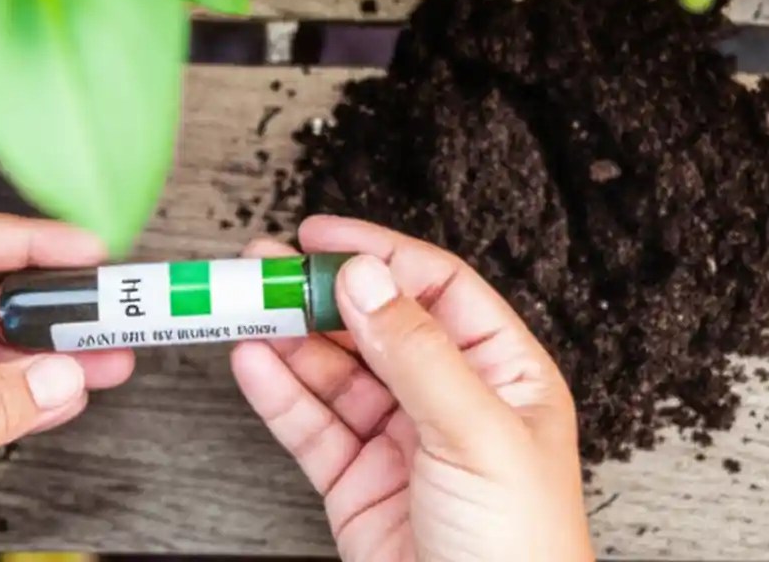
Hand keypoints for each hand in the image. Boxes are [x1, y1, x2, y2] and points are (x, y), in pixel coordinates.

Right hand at [233, 216, 590, 561]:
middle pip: (373, 326)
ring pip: (334, 374)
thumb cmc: (522, 553)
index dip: (378, 257)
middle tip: (266, 270)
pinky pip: (312, 427)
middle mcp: (448, 402)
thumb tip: (369, 280)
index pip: (436, 290)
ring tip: (246, 310)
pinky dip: (279, 395)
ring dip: (289, 340)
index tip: (322, 238)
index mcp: (502, 376)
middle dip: (318, 296)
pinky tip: (254, 364)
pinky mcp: (357, 483)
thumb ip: (417, 353)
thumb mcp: (477, 435)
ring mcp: (399, 443)